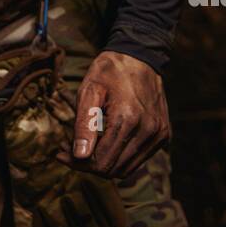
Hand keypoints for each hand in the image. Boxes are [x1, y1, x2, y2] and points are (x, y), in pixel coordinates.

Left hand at [72, 50, 169, 179]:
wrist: (139, 56)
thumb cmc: (109, 72)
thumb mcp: (89, 91)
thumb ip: (84, 124)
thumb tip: (80, 156)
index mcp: (128, 118)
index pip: (101, 161)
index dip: (78, 163)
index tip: (61, 153)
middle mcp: (148, 130)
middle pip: (113, 169)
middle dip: (88, 165)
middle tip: (69, 151)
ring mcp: (159, 134)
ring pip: (126, 169)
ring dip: (104, 164)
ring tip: (86, 148)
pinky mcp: (163, 135)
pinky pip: (138, 159)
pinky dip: (120, 158)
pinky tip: (105, 143)